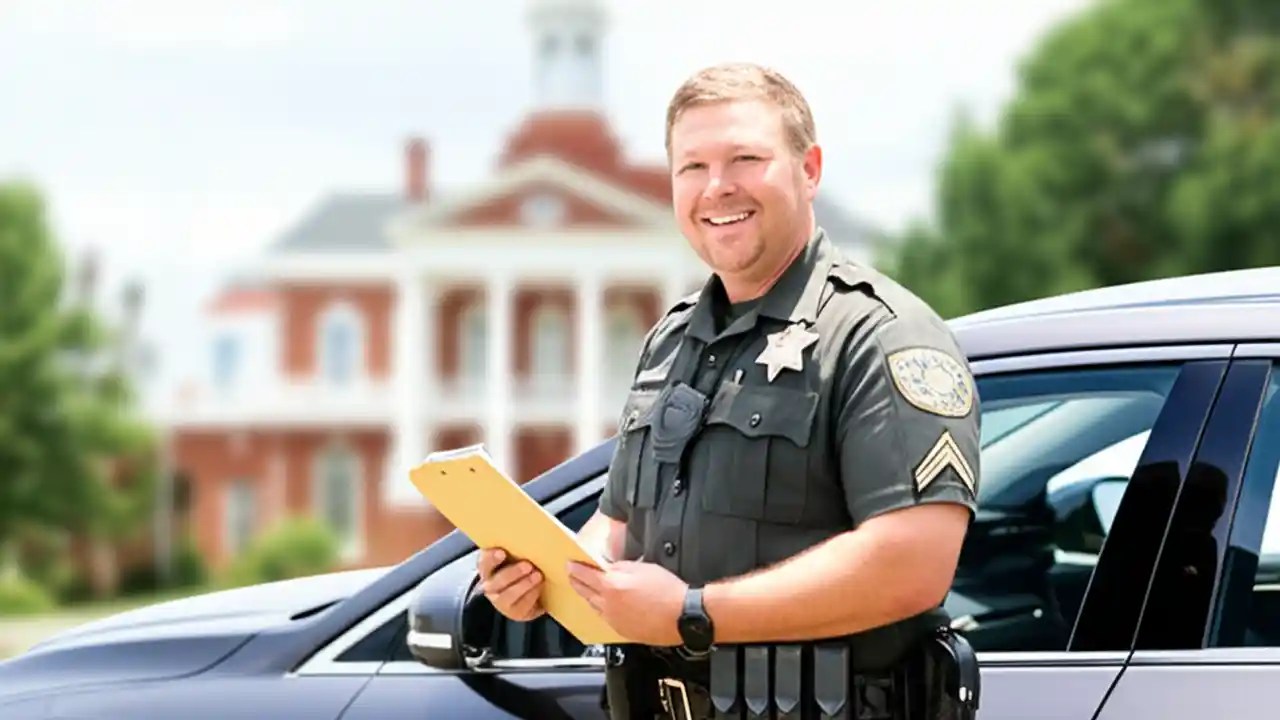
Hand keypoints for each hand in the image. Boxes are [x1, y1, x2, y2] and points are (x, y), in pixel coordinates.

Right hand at [477, 548, 545, 621]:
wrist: (523, 592)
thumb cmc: (518, 567)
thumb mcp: (513, 556)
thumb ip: (515, 548)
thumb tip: (531, 534)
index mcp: (487, 568)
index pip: (484, 562)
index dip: (491, 558)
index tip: (501, 552)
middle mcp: (490, 586)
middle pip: (497, 581)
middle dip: (513, 573)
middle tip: (528, 565)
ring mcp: (501, 602)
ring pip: (508, 596)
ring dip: (524, 585)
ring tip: (538, 576)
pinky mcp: (515, 613)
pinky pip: (522, 607)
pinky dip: (532, 596)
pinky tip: (540, 587)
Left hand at [566, 560, 685, 645]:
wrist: (683, 616)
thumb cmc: (668, 591)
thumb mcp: (643, 568)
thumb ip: (621, 567)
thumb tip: (610, 569)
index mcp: (612, 586)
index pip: (584, 575)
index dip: (575, 568)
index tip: (570, 565)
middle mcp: (608, 606)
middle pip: (585, 592)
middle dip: (577, 582)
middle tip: (573, 576)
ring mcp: (614, 621)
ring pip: (594, 607)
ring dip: (589, 596)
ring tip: (588, 589)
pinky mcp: (623, 632)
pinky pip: (606, 618)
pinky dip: (602, 609)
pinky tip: (607, 605)